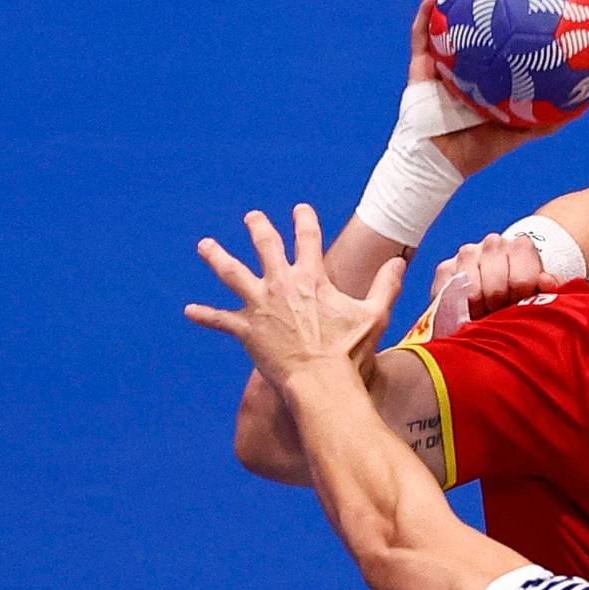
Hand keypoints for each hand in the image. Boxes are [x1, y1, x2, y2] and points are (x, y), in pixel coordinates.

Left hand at [186, 204, 405, 388]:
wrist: (320, 381)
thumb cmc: (349, 350)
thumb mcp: (375, 315)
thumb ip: (386, 285)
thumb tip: (399, 261)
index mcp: (311, 277)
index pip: (307, 238)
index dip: (304, 220)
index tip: (299, 209)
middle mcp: (281, 284)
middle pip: (265, 246)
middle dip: (258, 228)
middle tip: (252, 218)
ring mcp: (260, 305)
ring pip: (232, 273)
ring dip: (217, 257)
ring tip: (205, 246)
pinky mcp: (246, 329)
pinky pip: (220, 320)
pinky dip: (204, 315)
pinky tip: (189, 310)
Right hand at [405, 0, 547, 177]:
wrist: (441, 161)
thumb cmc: (480, 148)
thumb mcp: (522, 128)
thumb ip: (550, 116)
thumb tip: (586, 102)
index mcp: (487, 77)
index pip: (503, 44)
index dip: (515, 23)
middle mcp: (465, 66)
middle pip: (476, 28)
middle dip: (485, 1)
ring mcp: (442, 64)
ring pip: (446, 23)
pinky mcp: (419, 66)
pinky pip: (421, 34)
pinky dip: (426, 13)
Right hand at [431, 232, 558, 319]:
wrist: (501, 281)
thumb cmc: (524, 289)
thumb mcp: (542, 290)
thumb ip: (549, 288)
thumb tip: (545, 281)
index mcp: (521, 246)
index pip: (521, 281)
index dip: (520, 302)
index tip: (519, 307)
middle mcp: (494, 243)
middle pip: (496, 288)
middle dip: (499, 307)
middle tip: (501, 313)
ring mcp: (468, 253)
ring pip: (472, 290)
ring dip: (479, 309)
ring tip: (485, 313)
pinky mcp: (445, 267)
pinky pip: (447, 290)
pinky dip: (456, 307)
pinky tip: (466, 311)